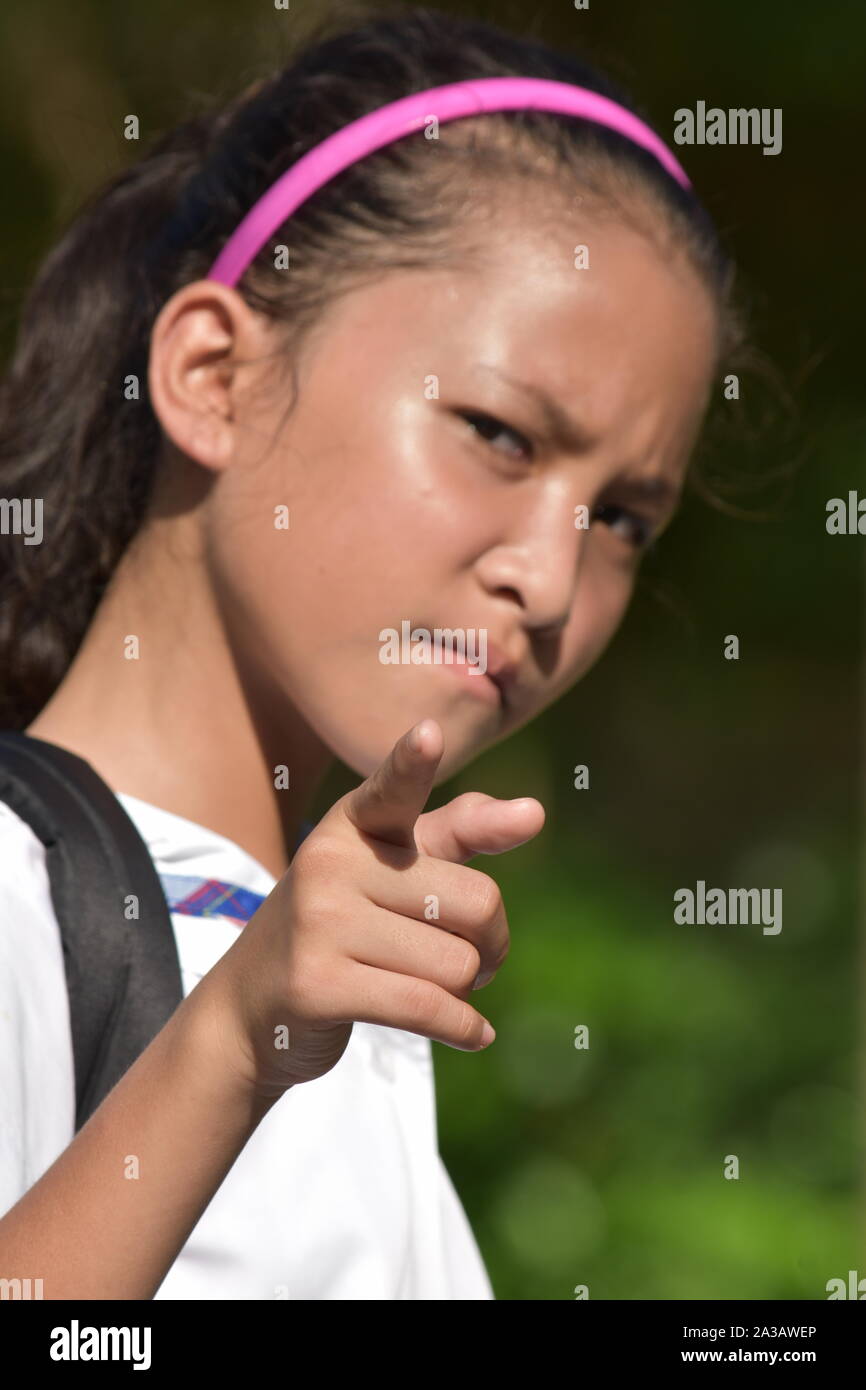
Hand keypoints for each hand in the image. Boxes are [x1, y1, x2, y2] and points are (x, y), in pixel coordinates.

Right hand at [204, 718, 544, 1097]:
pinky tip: (473, 1034)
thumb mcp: (389, 870)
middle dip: (491, 944)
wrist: (246, 1011)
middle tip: (466, 957)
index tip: (430, 733)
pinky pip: (430, 1008)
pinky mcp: (318, 985)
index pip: (394, 788)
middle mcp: (331, 862)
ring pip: (458, 965)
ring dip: (467, 991)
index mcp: (352, 825)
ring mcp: (319, 923)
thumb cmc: (340, 928)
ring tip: (432, 989)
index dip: (413, 762)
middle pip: (477, 901)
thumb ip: (458, 833)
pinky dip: (465, 1029)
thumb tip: (534, 812)